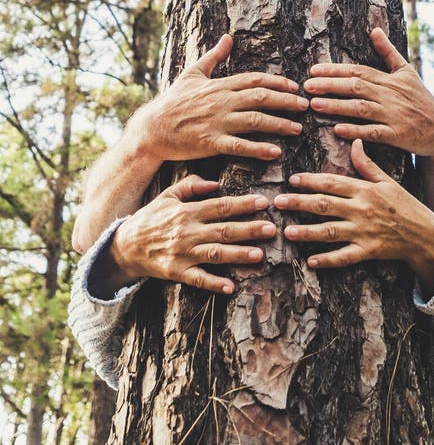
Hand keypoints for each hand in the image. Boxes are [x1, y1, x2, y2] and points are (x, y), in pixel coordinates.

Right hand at [88, 176, 276, 297]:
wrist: (125, 245)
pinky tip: (230, 287)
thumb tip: (215, 183)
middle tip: (271, 229)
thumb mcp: (167, 195)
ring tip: (260, 255)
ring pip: (215, 254)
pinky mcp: (176, 272)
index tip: (263, 202)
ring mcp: (182, 254)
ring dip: (238, 255)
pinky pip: (198, 279)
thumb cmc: (151, 217)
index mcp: (187, 211)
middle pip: (223, 230)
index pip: (219, 206)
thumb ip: (191, 185)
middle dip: (249, 229)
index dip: (242, 204)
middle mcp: (187, 232)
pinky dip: (214, 284)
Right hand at [131, 34, 306, 162]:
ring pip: (255, 120)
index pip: (254, 80)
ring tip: (297, 128)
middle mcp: (221, 101)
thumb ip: (214, 56)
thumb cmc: (172, 101)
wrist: (151, 129)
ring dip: (279, 124)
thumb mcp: (192, 73)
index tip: (295, 86)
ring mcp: (217, 122)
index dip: (277, 82)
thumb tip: (228, 37)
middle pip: (261, 98)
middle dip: (286, 101)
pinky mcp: (211, 143)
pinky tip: (275, 152)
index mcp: (219, 85)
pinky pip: (239, 146)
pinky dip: (259, 149)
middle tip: (305, 105)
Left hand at [273, 139, 433, 296]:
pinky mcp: (368, 251)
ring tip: (287, 231)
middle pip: (325, 205)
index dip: (310, 180)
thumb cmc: (404, 204)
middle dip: (299, 203)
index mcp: (364, 189)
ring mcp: (364, 231)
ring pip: (330, 231)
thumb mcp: (387, 180)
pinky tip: (310, 260)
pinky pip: (345, 257)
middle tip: (278, 202)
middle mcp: (361, 209)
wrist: (425, 233)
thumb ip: (367, 164)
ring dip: (307, 232)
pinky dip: (328, 259)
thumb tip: (355, 141)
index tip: (292, 179)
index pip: (332, 182)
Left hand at [303, 27, 433, 157]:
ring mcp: (393, 115)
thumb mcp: (406, 71)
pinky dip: (356, 131)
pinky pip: (374, 132)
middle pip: (356, 87)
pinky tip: (338, 130)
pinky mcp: (397, 135)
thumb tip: (375, 29)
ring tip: (315, 105)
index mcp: (389, 79)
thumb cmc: (420, 98)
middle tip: (306, 86)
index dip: (335, 70)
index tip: (313, 70)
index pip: (358, 71)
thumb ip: (388, 51)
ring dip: (337, 107)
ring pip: (361, 109)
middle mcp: (389, 95)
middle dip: (330, 86)